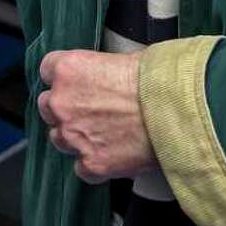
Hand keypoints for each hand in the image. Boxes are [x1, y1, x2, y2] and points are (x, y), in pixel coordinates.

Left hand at [37, 50, 153, 183]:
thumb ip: (102, 68)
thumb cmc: (160, 81)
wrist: (178, 113)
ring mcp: (73, 136)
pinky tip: (114, 154)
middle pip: (47, 106)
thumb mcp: (127, 57)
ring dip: (76, 136)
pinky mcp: (90, 164)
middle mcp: (62, 102)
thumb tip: (106, 75)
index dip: (64, 78)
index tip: (75, 82)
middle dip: (65, 108)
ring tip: (105, 133)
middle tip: (92, 110)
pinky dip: (94, 163)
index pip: (47, 70)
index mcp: (68, 69)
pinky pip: (81, 167)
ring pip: (59, 138)